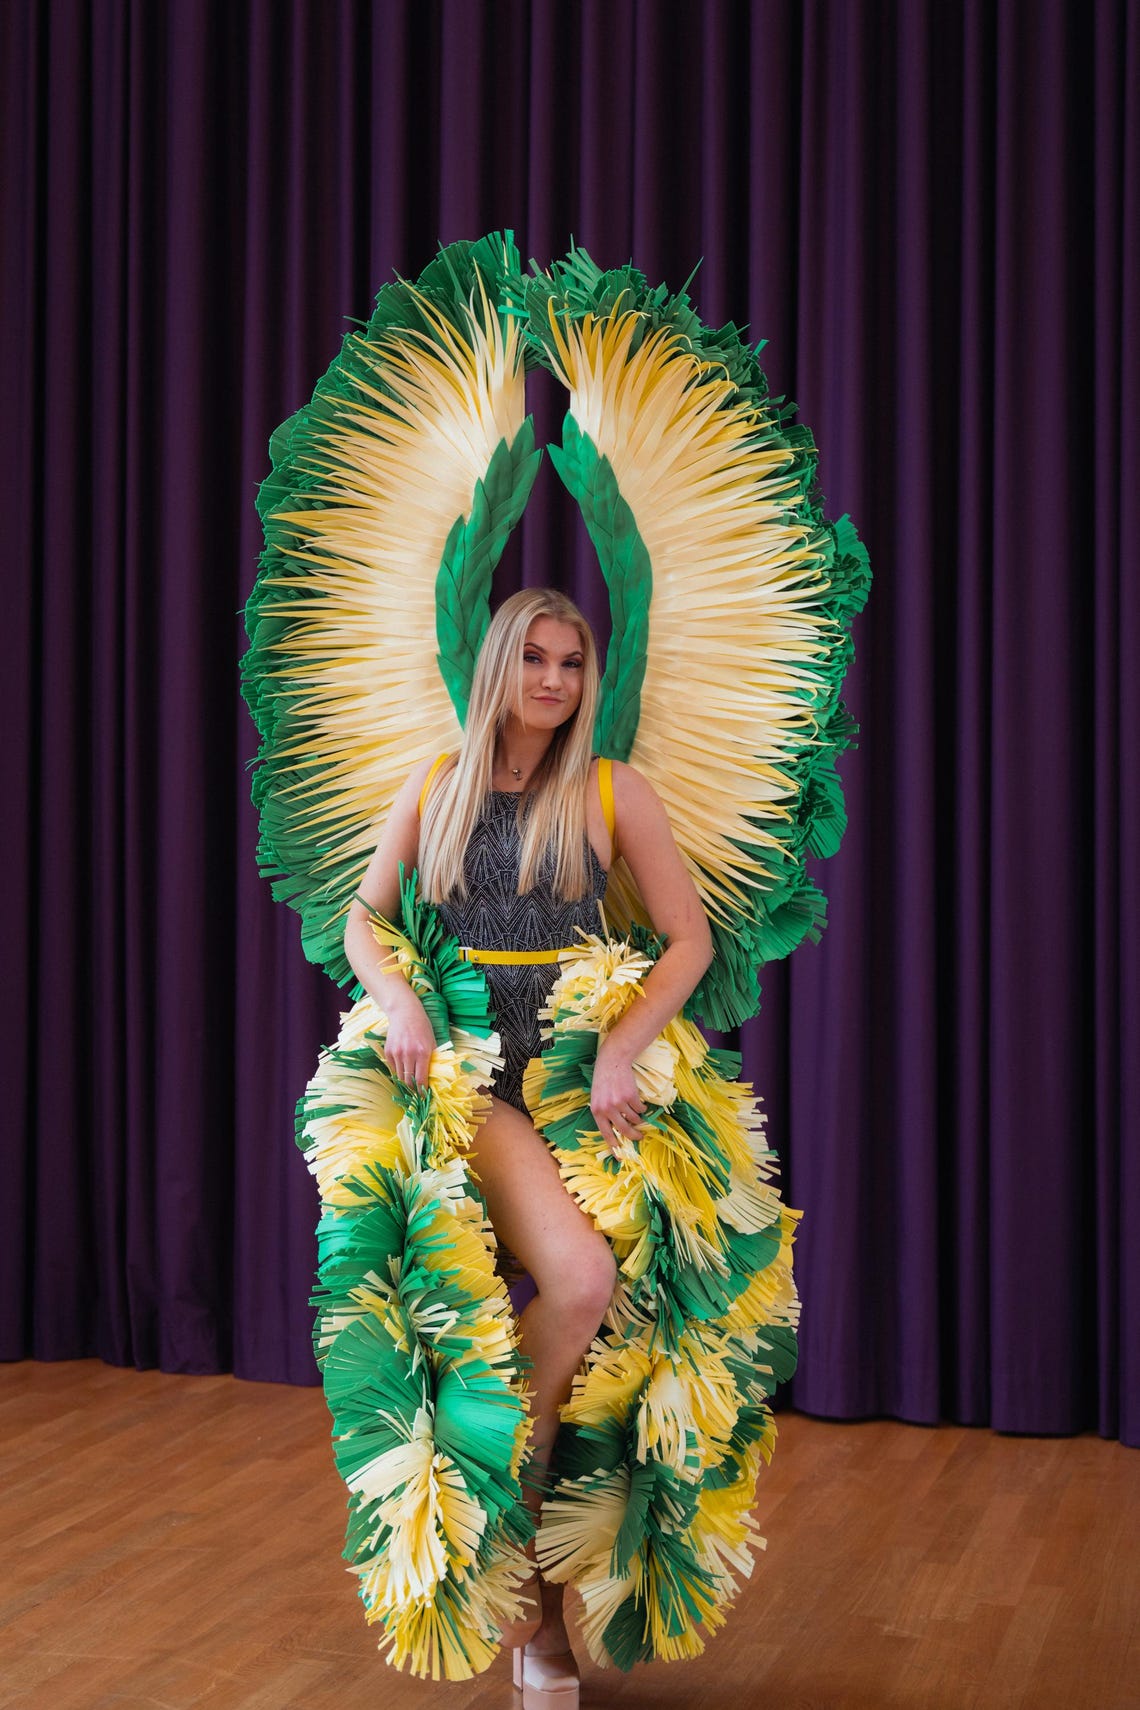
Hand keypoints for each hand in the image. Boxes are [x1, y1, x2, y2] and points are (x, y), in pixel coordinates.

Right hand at [382, 990, 435, 1087]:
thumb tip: (432, 1078)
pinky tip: (404, 1070)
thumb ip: (432, 1059)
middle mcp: (409, 1054)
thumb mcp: (432, 1042)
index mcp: (423, 1053)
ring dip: (405, 1082)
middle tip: (417, 1093)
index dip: (422, 1091)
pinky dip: (398, 1072)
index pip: (421, 1079)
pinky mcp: (388, 1052)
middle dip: (413, 1090)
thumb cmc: (422, 1027)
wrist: (405, 1013)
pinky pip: (393, 1068)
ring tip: (410, 1085)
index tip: (424, 1097)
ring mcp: (397, 1053)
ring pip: (400, 1077)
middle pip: (409, 1081)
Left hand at [589, 1039, 645, 1153]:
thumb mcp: (598, 1098)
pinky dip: (641, 1107)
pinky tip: (638, 1101)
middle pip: (624, 1130)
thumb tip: (616, 1131)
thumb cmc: (604, 1081)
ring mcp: (619, 1103)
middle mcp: (607, 1109)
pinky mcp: (631, 1096)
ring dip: (638, 1119)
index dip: (614, 1146)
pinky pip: (640, 1109)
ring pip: (634, 1119)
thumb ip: (604, 1114)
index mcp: (596, 1111)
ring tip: (638, 1114)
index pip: (606, 1133)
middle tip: (640, 1137)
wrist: (612, 1062)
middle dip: (633, 1136)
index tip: (620, 1156)